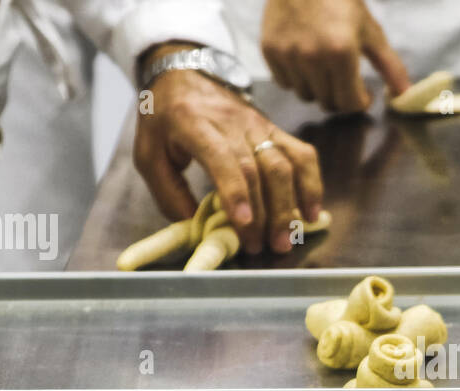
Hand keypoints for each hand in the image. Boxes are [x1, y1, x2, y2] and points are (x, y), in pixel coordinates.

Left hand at [133, 58, 323, 254]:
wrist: (185, 74)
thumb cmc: (163, 120)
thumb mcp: (147, 155)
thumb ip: (168, 193)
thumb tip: (197, 229)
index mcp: (194, 124)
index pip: (223, 158)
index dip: (236, 192)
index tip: (244, 223)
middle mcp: (233, 122)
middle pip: (261, 168)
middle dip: (267, 212)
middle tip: (265, 247)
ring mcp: (259, 125)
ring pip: (287, 163)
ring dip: (291, 204)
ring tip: (287, 237)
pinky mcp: (275, 129)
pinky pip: (302, 155)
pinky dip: (312, 184)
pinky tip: (312, 213)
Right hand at [261, 0, 410, 112]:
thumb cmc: (342, 1)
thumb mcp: (370, 31)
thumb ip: (390, 66)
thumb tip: (405, 94)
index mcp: (341, 52)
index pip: (349, 103)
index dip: (360, 102)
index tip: (363, 93)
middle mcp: (311, 57)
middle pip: (327, 102)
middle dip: (340, 96)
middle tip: (345, 79)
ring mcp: (288, 54)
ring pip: (305, 95)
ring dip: (318, 88)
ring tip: (324, 67)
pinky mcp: (269, 50)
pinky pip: (284, 83)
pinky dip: (296, 78)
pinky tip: (305, 61)